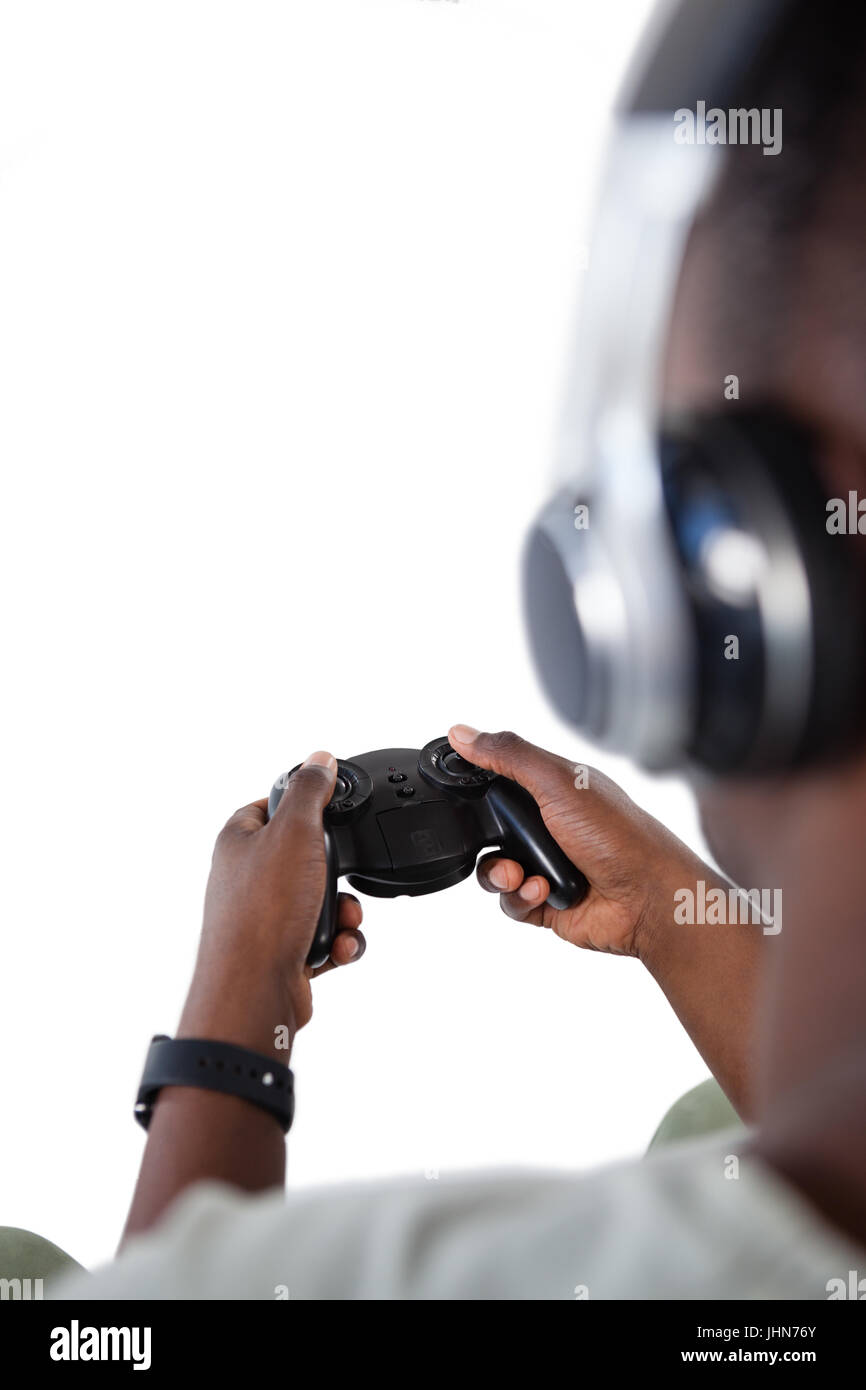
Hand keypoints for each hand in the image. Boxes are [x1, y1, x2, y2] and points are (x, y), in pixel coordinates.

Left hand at [182, 751, 365, 1053]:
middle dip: (337, 871)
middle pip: (305, 857)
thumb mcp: (295, 833)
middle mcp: (246, 878)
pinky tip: (338, 948)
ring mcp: (263, 917)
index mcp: (238, 841)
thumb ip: (310, 791)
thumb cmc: (263, 913)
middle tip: (343, 878)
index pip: (270, 806)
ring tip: (343, 920)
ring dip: (343, 911)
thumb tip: (320, 759)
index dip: (302, 804)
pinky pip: (322, 938)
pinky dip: (339, 942)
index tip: (330, 805)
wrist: (254, 990)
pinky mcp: (281, 952)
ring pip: (319, 900)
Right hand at [449, 725, 703, 961]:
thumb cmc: (618, 834)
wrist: (648, 900)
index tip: (458, 791)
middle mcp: (551, 827)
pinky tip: (541, 892)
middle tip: (497, 841)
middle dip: (484, 839)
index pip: (502, 779)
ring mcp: (548, 865)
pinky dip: (518, 898)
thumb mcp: (557, 781)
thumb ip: (508, 755)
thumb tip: (461, 733)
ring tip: (520, 875)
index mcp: (555, 790)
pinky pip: (510, 902)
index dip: (479, 785)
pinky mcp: (546, 903)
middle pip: (491, 829)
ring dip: (500, 873)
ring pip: (495, 869)